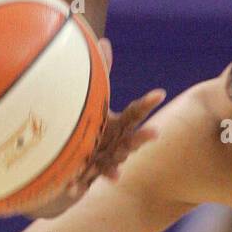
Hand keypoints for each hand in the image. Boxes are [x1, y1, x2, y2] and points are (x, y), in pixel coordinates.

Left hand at [65, 40, 164, 199]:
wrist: (77, 163)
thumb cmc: (92, 128)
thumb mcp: (95, 102)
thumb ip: (101, 74)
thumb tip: (104, 42)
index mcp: (119, 125)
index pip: (137, 112)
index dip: (148, 102)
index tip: (160, 92)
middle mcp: (116, 144)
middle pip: (132, 142)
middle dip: (143, 139)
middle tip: (156, 134)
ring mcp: (104, 162)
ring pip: (112, 165)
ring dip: (114, 170)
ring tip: (116, 176)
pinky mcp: (87, 176)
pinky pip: (82, 181)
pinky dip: (77, 185)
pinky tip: (70, 189)